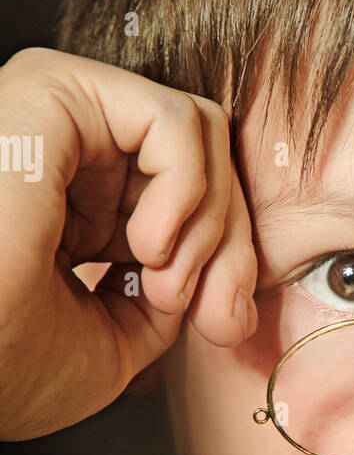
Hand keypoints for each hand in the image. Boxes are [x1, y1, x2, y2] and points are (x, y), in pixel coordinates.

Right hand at [0, 47, 257, 439]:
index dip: (226, 260)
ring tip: (166, 286)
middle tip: (218, 318)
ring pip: (202, 134)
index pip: (191, 195)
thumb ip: (172, 295)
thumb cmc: (9, 365)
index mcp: (74, 197)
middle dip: (231, 248)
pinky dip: (187, 191)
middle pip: (208, 161)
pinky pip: (173, 121)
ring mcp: (61, 112)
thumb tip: (224, 285)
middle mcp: (66, 146)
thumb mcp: (114, 337)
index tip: (222, 327)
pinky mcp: (57, 89)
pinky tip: (148, 247)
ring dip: (209, 224)